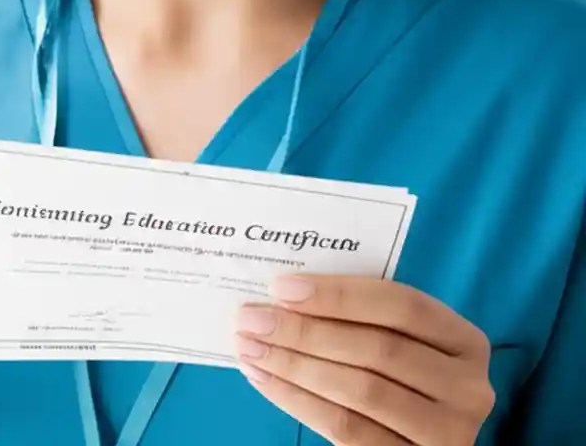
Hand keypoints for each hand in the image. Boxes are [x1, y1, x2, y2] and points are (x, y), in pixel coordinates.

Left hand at [234, 274, 495, 444]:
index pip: (403, 305)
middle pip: (379, 349)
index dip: (340, 295)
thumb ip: (358, 317)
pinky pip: (347, 428)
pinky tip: (263, 379)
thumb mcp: (396, 341)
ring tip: (249, 347)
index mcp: (465, 341)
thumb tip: (284, 293)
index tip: (282, 287)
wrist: (412, 439)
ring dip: (294, 365)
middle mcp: (468, 388)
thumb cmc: (396, 376)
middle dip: (306, 331)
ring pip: (361, 391)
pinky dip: (297, 401)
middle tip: (252, 318)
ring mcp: (446, 432)